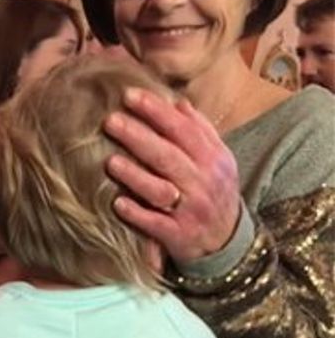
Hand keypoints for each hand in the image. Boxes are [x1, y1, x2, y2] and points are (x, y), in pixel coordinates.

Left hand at [104, 88, 240, 262]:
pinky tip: (118, 203)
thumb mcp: (217, 160)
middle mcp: (202, 182)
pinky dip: (137, 214)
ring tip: (110, 161)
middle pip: (168, 156)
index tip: (129, 95)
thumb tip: (178, 102)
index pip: (183, 130)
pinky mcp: (178, 236)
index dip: (157, 112)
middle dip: (139, 137)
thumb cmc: (212, 191)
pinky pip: (156, 225)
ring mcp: (190, 211)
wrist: (228, 242)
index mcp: (212, 159)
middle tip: (110, 120)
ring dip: (136, 176)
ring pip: (161, 190)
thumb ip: (199, 131)